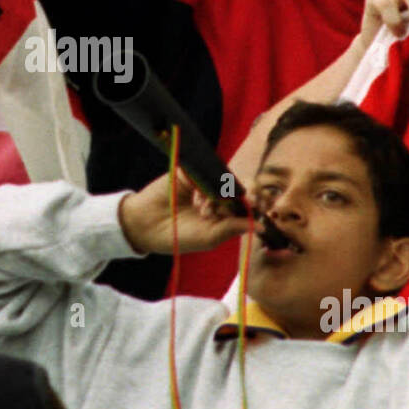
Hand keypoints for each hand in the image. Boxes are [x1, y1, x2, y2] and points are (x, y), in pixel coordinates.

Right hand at [119, 171, 251, 256]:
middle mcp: (218, 196)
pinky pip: (207, 171)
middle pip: (241, 186)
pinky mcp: (191, 173)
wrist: (146, 226)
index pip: (249, 203)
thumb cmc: (179, 236)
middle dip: (246, 193)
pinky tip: (197, 201)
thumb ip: (233, 228)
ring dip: (220, 194)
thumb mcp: (210, 237)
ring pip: (225, 179)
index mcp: (226, 213)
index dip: (257, 204)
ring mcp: (204, 183)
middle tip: (247, 201)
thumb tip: (261, 227)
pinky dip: (206, 186)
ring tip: (204, 211)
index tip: (262, 208)